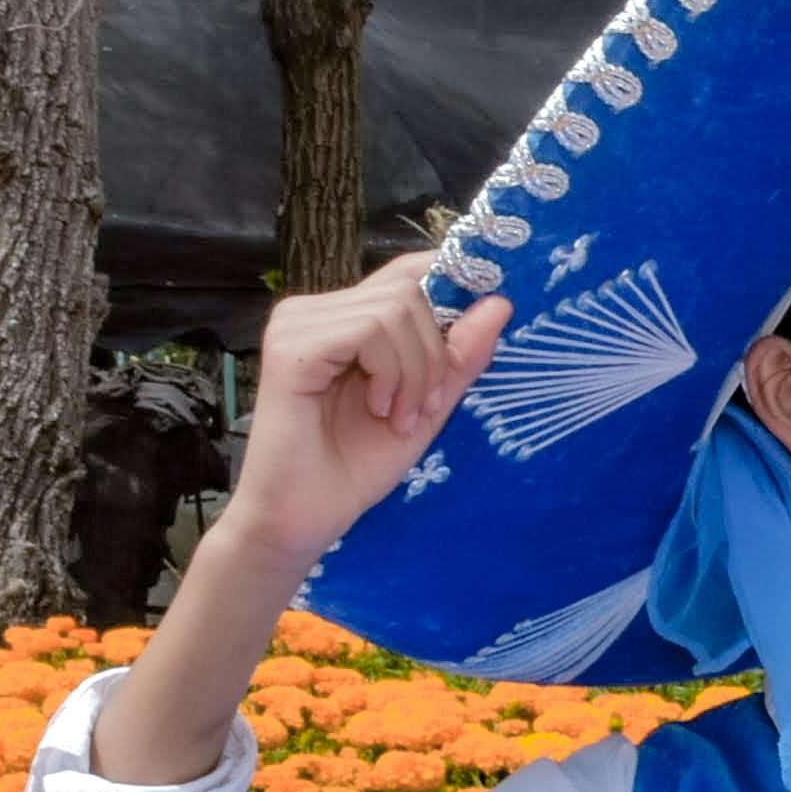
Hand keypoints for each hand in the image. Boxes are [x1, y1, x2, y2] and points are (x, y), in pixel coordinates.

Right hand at [214, 253, 512, 571]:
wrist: (303, 520)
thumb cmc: (354, 468)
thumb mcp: (427, 407)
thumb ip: (459, 357)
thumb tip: (501, 303)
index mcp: (344, 318)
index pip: (407, 271)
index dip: (452, 280)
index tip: (488, 310)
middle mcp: (315, 311)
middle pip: (409, 288)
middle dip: (434, 351)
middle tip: (423, 407)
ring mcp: (297, 325)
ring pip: (395, 308)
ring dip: (416, 371)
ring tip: (397, 417)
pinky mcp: (290, 348)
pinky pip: (368, 331)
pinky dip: (391, 373)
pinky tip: (378, 409)